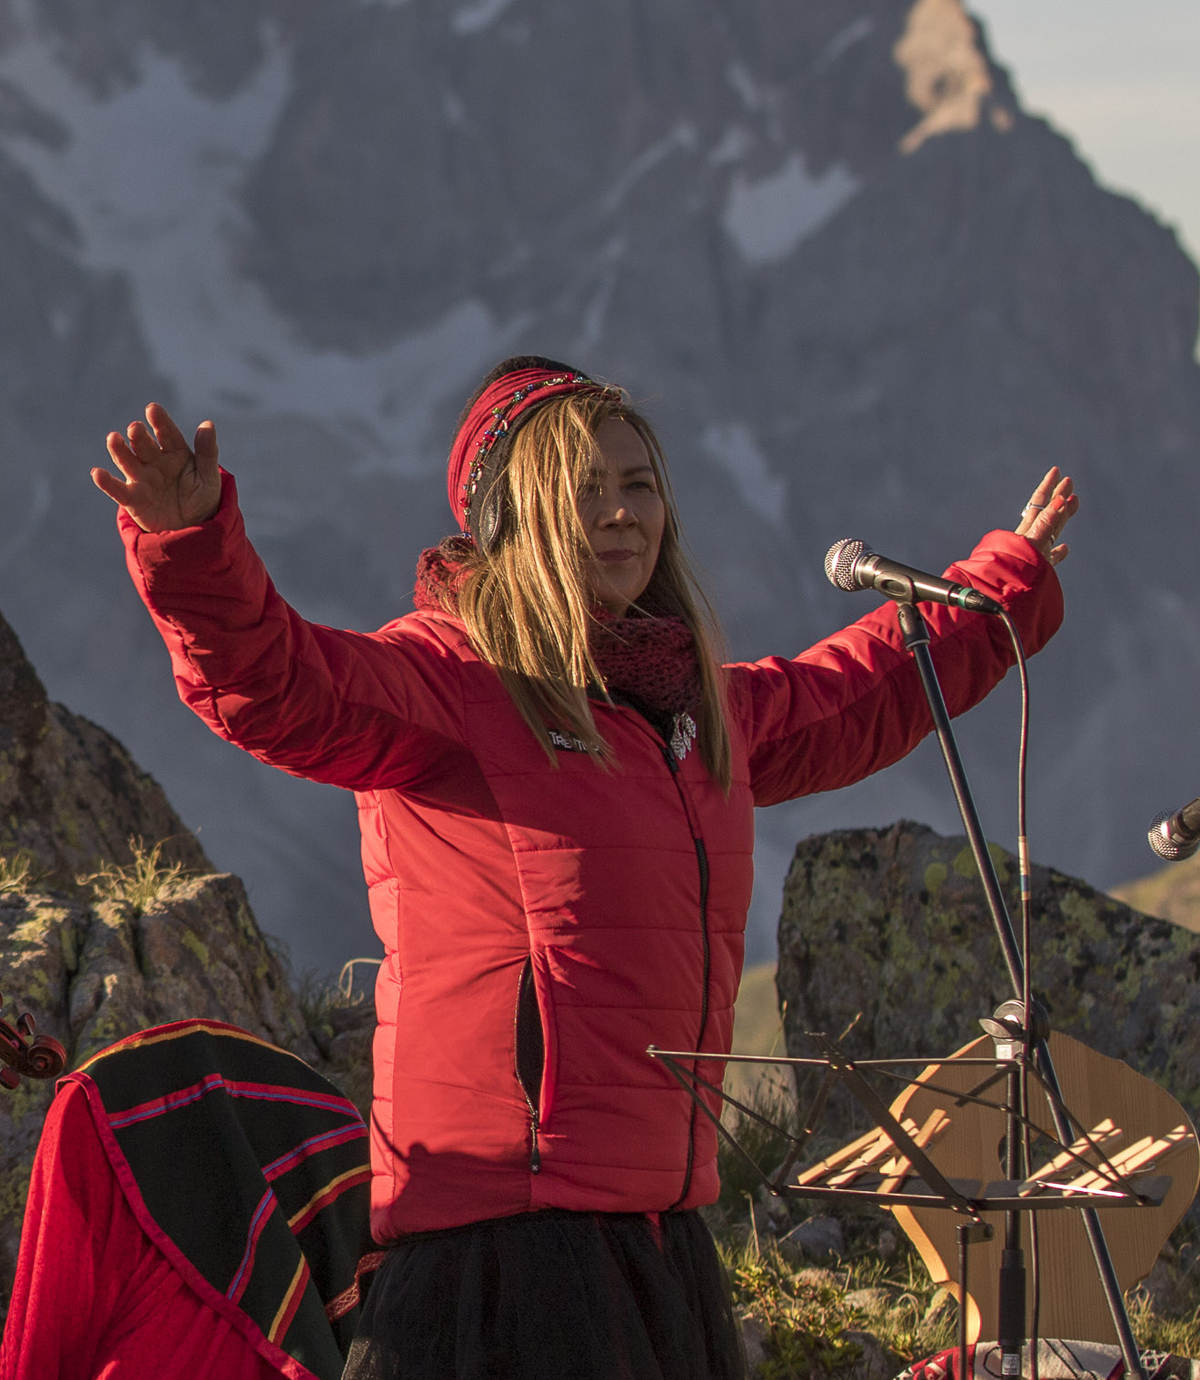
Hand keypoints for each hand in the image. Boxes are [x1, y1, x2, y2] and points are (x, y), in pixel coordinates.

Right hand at [92, 403, 220, 532]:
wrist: (194, 528)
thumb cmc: (202, 497)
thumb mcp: (209, 476)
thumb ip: (207, 452)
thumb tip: (208, 424)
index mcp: (175, 451)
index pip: (167, 433)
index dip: (160, 421)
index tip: (152, 409)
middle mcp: (154, 460)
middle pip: (143, 445)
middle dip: (138, 435)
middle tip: (135, 428)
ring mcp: (141, 478)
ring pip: (127, 461)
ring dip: (118, 450)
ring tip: (113, 438)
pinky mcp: (132, 499)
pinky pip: (117, 490)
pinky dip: (106, 482)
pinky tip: (97, 473)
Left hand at [1015, 467, 1077, 566]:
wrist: (999, 601)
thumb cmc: (1012, 574)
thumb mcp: (1031, 546)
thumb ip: (1045, 525)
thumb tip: (1060, 501)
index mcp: (1026, 534)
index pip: (1039, 504)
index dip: (1048, 489)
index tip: (1056, 472)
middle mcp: (1029, 541)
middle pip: (1045, 514)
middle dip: (1057, 497)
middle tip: (1068, 481)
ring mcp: (1032, 556)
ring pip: (1049, 531)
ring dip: (1061, 517)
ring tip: (1071, 503)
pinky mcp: (1035, 573)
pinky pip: (1049, 559)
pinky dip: (1057, 552)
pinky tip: (1065, 549)